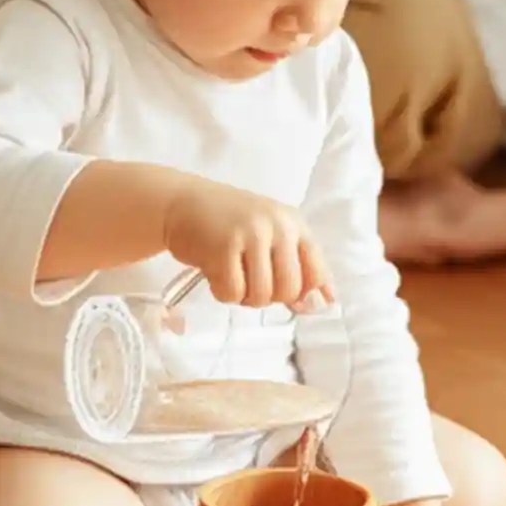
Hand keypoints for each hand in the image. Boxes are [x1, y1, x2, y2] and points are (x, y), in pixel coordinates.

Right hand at [163, 179, 334, 309]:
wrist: (182, 201)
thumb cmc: (227, 223)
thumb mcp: (270, 234)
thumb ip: (297, 266)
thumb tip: (324, 304)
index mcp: (294, 223)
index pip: (317, 272)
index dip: (302, 294)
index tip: (285, 295)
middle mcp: (278, 225)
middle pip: (289, 290)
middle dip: (268, 298)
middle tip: (249, 282)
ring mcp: (251, 234)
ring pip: (261, 296)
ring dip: (243, 297)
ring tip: (231, 276)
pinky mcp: (223, 247)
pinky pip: (232, 293)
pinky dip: (222, 293)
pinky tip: (214, 273)